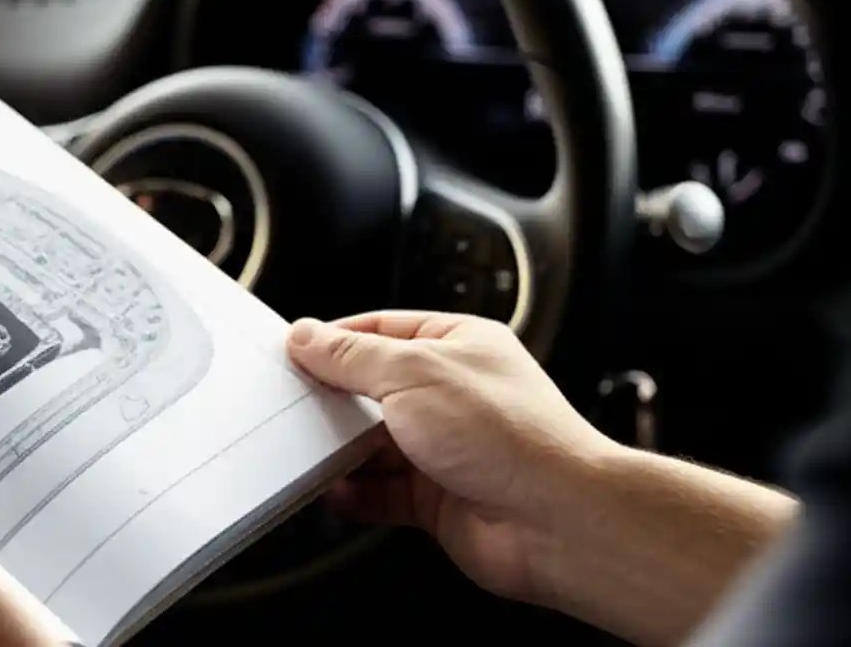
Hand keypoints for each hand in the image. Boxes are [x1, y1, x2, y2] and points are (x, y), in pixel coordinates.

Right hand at [287, 311, 619, 604]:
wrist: (556, 521)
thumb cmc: (511, 436)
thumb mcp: (413, 372)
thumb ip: (352, 356)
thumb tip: (309, 336)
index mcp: (458, 345)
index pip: (381, 330)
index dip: (335, 339)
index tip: (295, 351)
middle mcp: (453, 394)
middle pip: (373, 388)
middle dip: (335, 399)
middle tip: (297, 404)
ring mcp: (446, 448)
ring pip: (374, 444)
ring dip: (342, 450)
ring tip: (311, 450)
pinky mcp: (439, 498)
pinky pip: (382, 492)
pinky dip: (357, 493)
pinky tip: (339, 491)